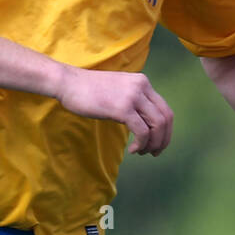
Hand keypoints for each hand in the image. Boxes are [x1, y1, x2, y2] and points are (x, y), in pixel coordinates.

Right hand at [56, 66, 174, 154]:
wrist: (68, 83)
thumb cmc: (89, 90)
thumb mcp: (119, 90)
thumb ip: (134, 100)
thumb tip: (145, 122)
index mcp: (142, 82)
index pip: (165, 109)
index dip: (166, 130)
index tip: (157, 143)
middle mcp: (142, 86)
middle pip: (166, 118)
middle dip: (163, 139)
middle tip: (154, 152)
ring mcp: (133, 96)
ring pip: (157, 125)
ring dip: (153, 144)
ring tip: (141, 152)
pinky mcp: (123, 108)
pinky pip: (142, 131)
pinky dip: (141, 144)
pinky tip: (132, 150)